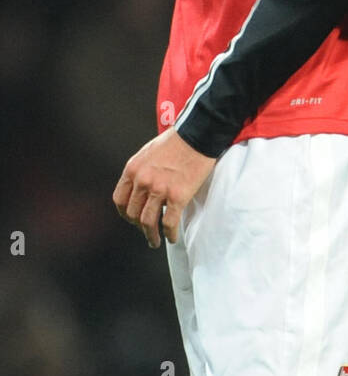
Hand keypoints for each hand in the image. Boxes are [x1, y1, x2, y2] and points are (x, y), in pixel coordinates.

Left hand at [113, 128, 215, 247]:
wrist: (198, 134)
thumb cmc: (177, 141)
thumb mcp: (148, 153)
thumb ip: (141, 171)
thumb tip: (141, 189)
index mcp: (133, 169)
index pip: (120, 199)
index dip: (125, 213)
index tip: (131, 219)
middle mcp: (143, 181)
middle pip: (133, 214)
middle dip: (138, 226)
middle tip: (146, 231)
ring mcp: (159, 189)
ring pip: (148, 222)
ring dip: (150, 235)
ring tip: (154, 241)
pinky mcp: (178, 196)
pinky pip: (169, 223)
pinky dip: (169, 234)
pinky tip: (172, 237)